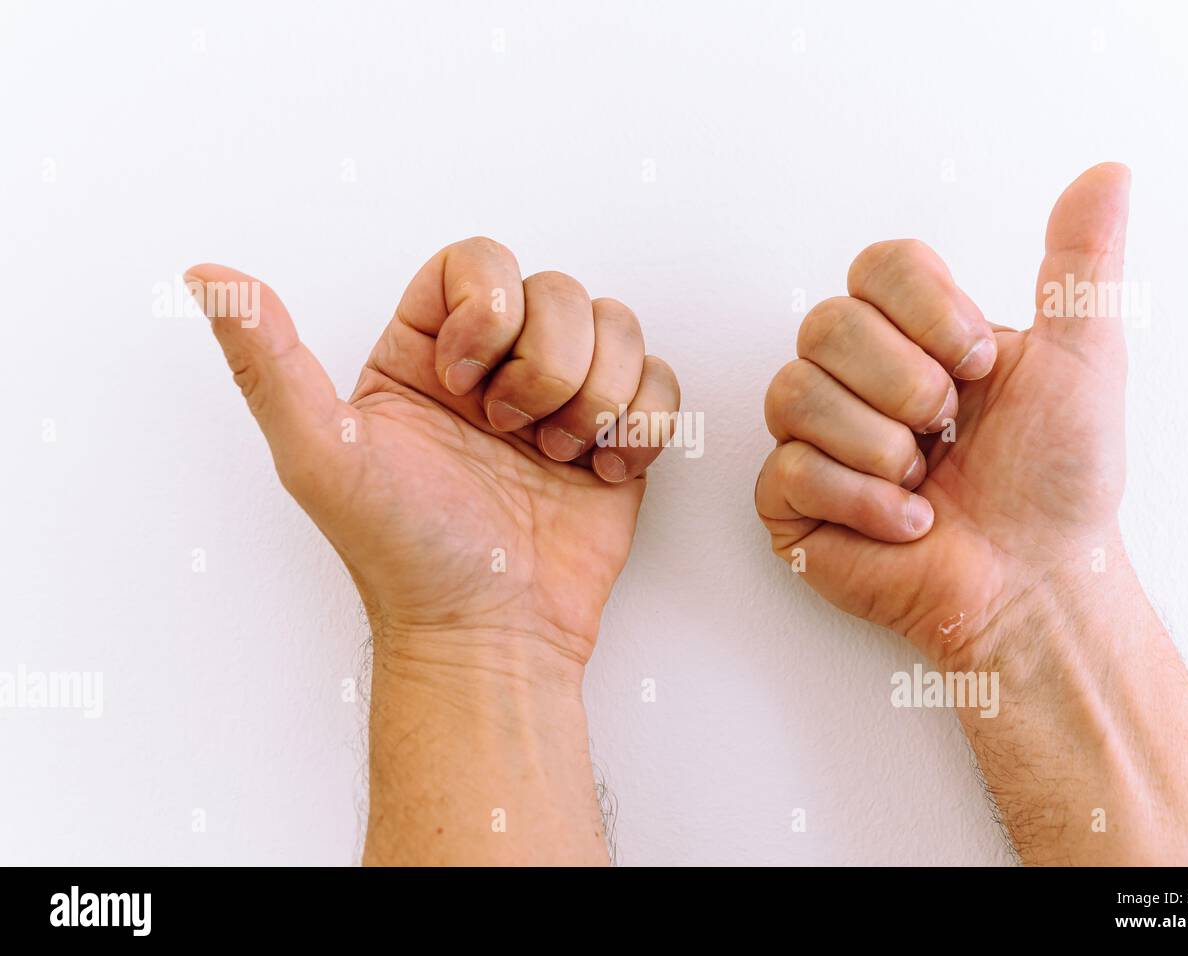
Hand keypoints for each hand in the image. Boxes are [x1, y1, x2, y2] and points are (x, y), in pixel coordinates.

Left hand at [188, 238, 678, 671]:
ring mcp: (560, 402)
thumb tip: (209, 277)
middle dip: (546, 365)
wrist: (490, 635)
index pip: (477, 262)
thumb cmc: (405, 556)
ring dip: (596, 394)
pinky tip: (604, 469)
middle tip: (510, 434)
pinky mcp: (614, 436)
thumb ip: (268, 362)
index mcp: (425, 355)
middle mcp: (495, 368)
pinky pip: (657, 378)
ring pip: (614, 324)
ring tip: (559, 455)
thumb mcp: (320, 455)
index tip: (465, 383)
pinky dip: (643, 421)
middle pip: (558, 291)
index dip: (488, 308)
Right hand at [756, 164, 1130, 667]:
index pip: (876, 266)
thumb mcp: (1083, 361)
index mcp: (914, 335)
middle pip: (826, 323)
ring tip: (927, 481)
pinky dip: (864, 502)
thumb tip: (1107, 174)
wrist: (1035, 584)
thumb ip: (1080, 267)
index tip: (979, 364)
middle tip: (951, 430)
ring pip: (795, 391)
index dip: (924, 311)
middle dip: (905, 385)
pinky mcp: (791, 500)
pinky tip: (907, 523)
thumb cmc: (1057, 484)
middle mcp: (856, 377)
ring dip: (882, 447)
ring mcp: (817, 438)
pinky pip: (790, 469)